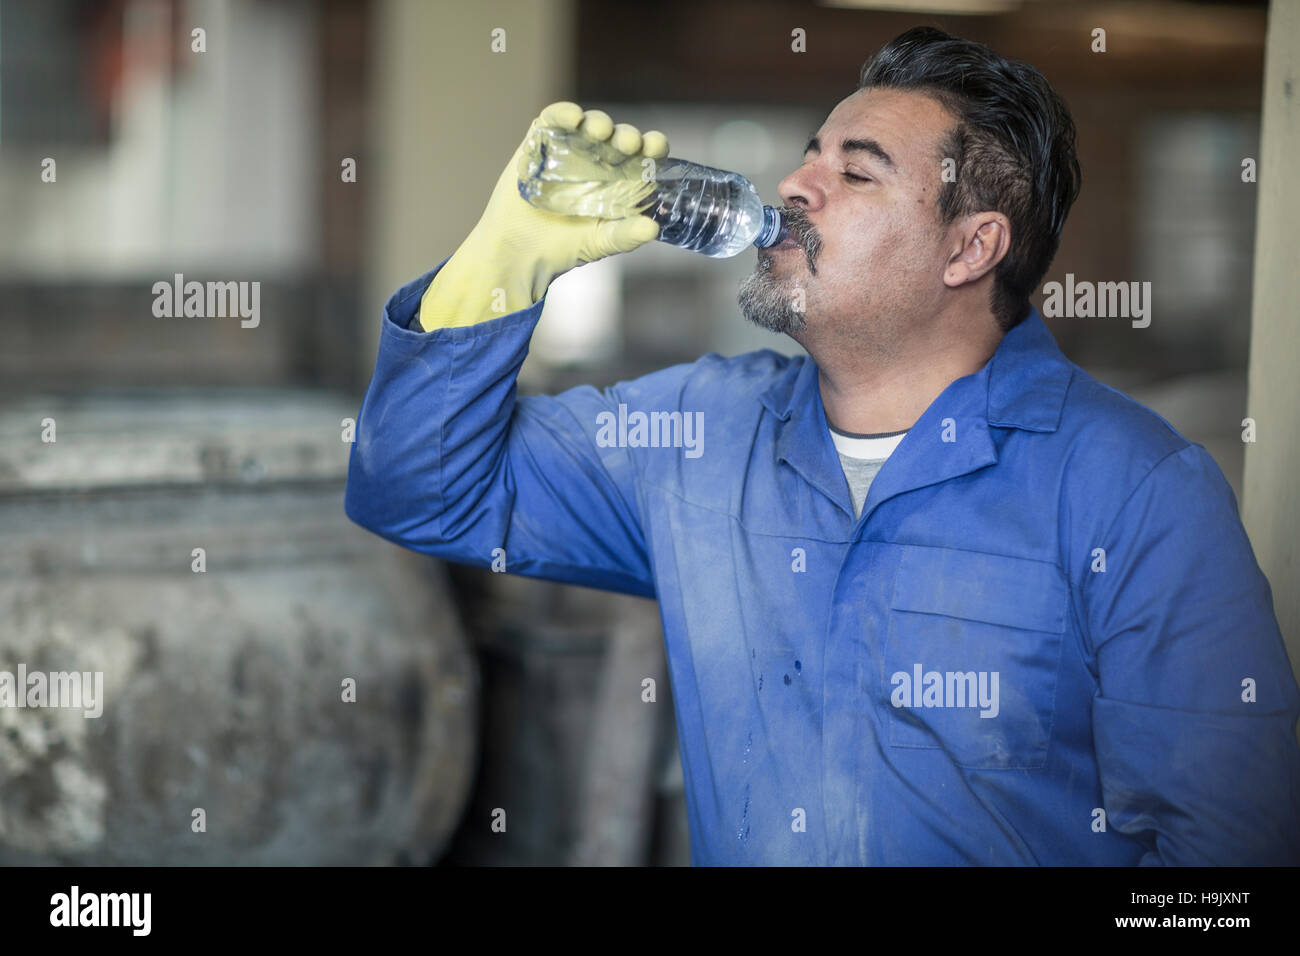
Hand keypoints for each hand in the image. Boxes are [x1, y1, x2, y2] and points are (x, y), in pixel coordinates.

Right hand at [419, 102, 669, 330]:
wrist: (518, 253)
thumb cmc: (563, 249)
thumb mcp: (600, 242)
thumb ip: (626, 235)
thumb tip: (652, 228)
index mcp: (619, 181)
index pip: (643, 156)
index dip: (653, 146)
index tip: (656, 148)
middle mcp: (597, 161)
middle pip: (618, 138)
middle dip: (626, 136)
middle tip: (628, 144)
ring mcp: (569, 149)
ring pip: (589, 125)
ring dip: (598, 123)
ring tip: (601, 131)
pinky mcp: (539, 143)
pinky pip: (553, 120)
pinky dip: (563, 114)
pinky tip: (573, 118)